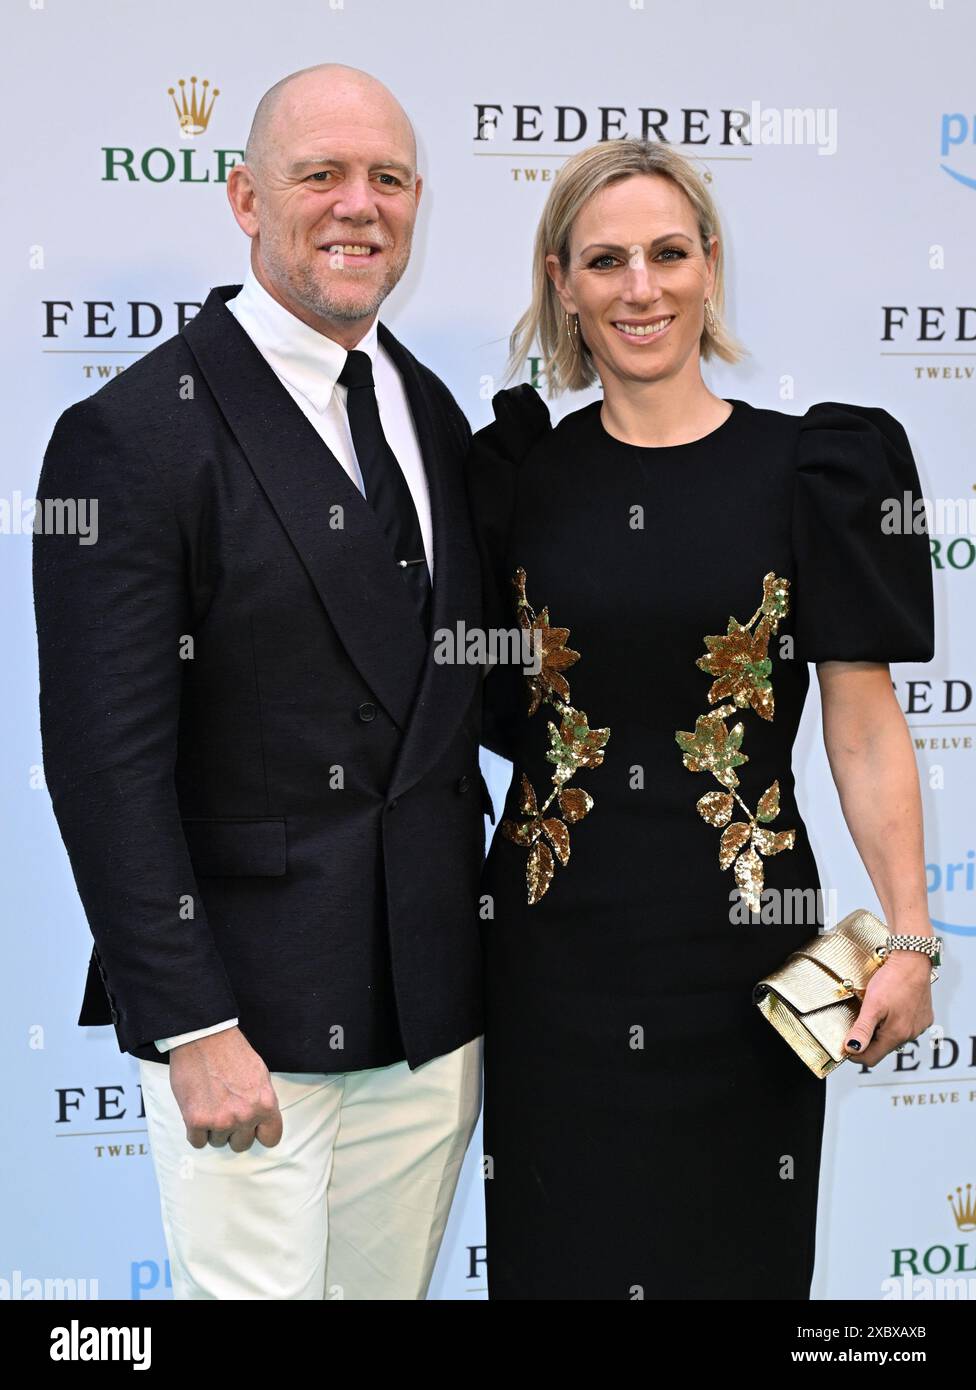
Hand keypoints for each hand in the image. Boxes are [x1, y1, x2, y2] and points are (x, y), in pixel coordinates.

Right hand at [168, 1026, 282, 1151]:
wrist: (204, 1037)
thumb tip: (260, 1119)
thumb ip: (261, 1100)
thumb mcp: (260, 1075)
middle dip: (234, 1132)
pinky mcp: (196, 1120)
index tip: (253, 1130)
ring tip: (210, 1104)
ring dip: (213, 1129)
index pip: (271, 1138)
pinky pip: (197, 1142)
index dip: (260, 1133)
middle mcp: (245, 1115)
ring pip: (218, 1142)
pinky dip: (196, 1131)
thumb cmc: (231, 1051)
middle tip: (226, 1112)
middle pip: (241, 1144)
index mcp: (265, 1104)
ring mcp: (221, 1120)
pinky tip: (198, 1112)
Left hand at [843, 950, 934, 1066]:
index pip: (871, 1058)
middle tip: (859, 1019)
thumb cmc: (893, 980)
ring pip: (894, 1037)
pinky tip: (890, 1006)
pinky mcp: (924, 1017)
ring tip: (876, 1009)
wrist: (913, 960)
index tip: (846, 1043)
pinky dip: (895, 1020)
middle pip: (882, 1047)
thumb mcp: (872, 1005)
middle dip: (868, 1039)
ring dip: (882, 1028)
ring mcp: (919, 1027)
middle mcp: (910, 1034)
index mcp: (897, 1034)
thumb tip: (852, 1049)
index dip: (855, 1053)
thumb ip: (862, 1029)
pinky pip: (906, 1026)